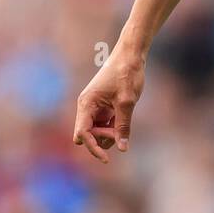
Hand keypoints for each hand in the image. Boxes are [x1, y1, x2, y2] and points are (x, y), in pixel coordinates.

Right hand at [73, 43, 145, 163]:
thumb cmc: (127, 74)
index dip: (92, 148)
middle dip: (102, 139)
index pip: (82, 134)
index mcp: (86, 104)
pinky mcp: (103, 106)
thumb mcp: (127, 102)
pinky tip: (123, 117)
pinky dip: (113, 126)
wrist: (131, 54)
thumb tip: (122, 148)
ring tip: (123, 121)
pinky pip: (104, 124)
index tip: (107, 158)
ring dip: (109, 133)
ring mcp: (94, 107)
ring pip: (96, 131)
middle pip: (87, 135)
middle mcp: (86, 107)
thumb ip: (123, 126)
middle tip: (120, 129)